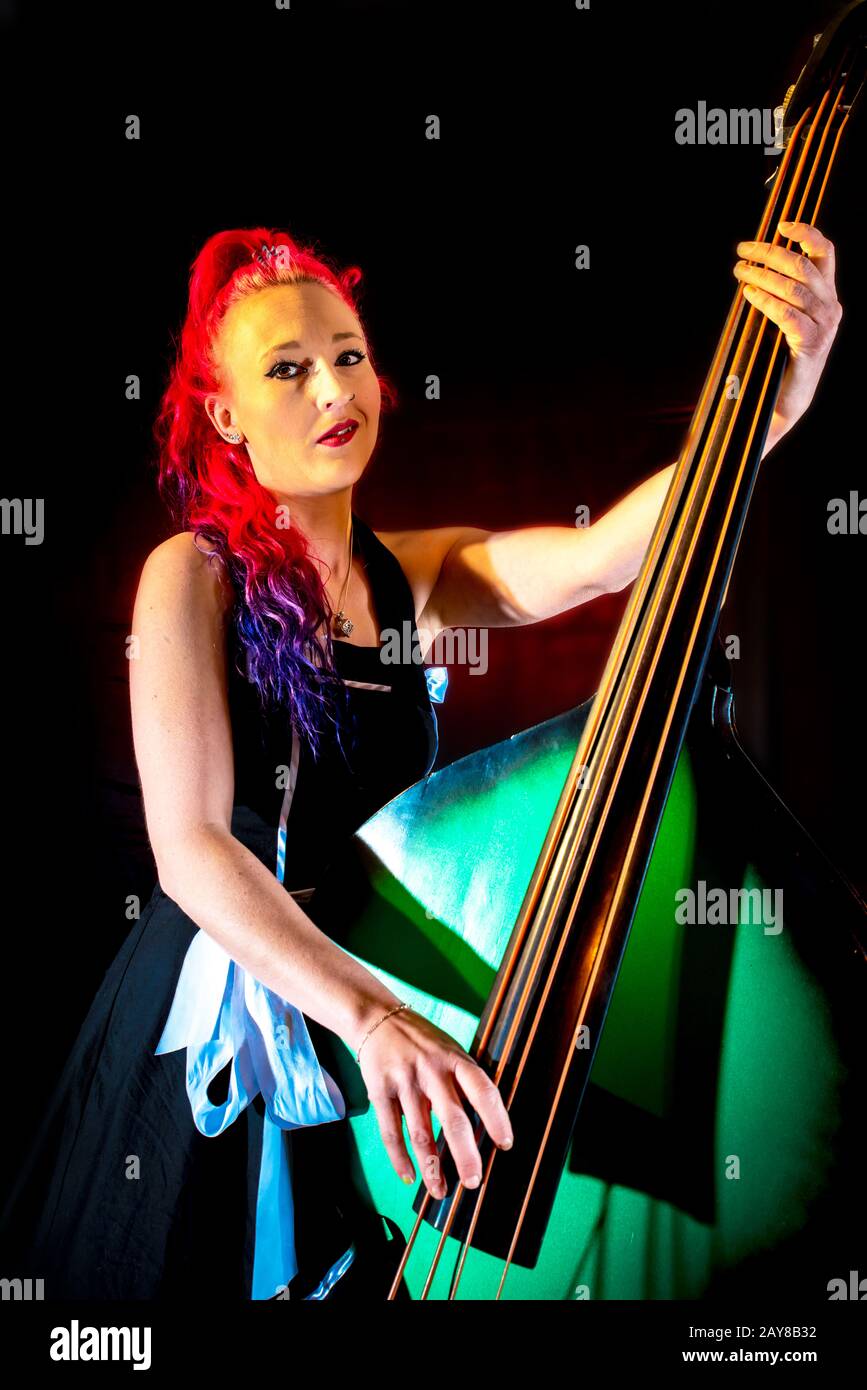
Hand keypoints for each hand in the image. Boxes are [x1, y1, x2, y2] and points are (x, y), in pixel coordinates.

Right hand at [357, 1005, 513, 1199]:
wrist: (377, 1018)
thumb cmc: (423, 1042)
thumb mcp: (451, 1050)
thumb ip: (465, 1081)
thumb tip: (486, 1124)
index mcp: (455, 1059)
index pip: (483, 1090)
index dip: (496, 1118)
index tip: (505, 1145)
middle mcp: (431, 1071)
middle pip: (453, 1119)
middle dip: (465, 1154)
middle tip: (473, 1181)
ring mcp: (404, 1082)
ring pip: (420, 1132)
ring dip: (432, 1166)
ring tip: (441, 1190)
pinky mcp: (379, 1091)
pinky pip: (390, 1130)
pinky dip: (399, 1157)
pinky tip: (409, 1176)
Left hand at [732, 220, 842, 453]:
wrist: (786, 400)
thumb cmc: (778, 356)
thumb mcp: (783, 317)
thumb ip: (779, 291)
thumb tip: (753, 262)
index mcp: (827, 296)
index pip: (825, 253)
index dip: (806, 233)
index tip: (781, 225)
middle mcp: (831, 307)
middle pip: (803, 266)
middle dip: (771, 253)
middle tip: (742, 251)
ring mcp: (824, 326)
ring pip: (794, 289)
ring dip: (762, 276)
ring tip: (739, 272)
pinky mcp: (811, 345)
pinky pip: (787, 315)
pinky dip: (766, 301)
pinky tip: (748, 294)